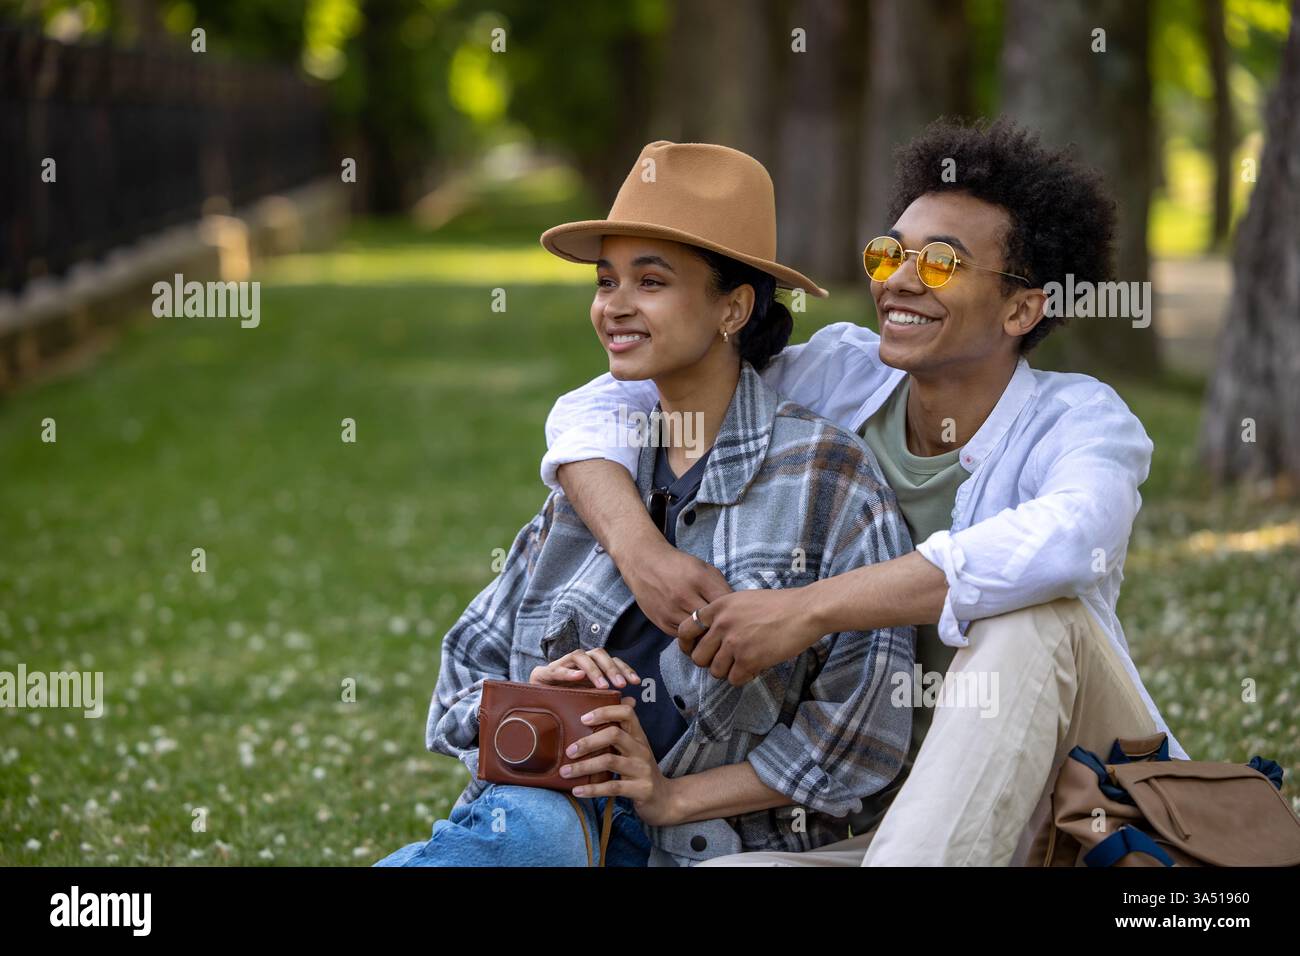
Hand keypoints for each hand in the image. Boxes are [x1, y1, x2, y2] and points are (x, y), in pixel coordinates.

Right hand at [529, 649, 638, 690]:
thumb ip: (609, 699)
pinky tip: (579, 678)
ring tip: (603, 686)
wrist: (533, 703)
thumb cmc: (565, 700)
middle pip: (598, 654)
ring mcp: (561, 665)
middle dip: (611, 668)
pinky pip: (557, 669)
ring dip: (593, 670)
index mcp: (590, 666)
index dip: (624, 668)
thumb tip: (633, 701)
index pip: (611, 660)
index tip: (636, 682)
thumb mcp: (590, 700)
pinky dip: (568, 672)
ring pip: (580, 656)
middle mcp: (577, 661)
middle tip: (621, 684)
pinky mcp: (543, 673)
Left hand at [562, 698, 677, 826]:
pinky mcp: (641, 789)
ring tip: (565, 772)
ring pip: (610, 761)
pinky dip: (592, 789)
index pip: (627, 713)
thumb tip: (593, 714)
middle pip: (614, 735)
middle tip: (569, 750)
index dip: (605, 712)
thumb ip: (618, 735)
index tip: (583, 718)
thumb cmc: (640, 772)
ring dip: (584, 766)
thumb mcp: (633, 751)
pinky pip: (612, 787)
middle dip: (588, 741)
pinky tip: (577, 790)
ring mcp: (642, 769)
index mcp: (638, 737)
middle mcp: (641, 749)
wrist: (664, 800)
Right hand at [620, 534, 731, 636]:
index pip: (725, 605)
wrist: (645, 564)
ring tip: (715, 635)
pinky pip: (683, 637)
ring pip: (698, 634)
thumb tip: (737, 610)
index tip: (737, 616)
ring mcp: (671, 611)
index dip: (734, 613)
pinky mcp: (661, 622)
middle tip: (729, 631)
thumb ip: (721, 588)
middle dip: (723, 628)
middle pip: (712, 622)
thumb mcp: (704, 569)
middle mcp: (684, 596)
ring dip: (707, 636)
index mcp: (700, 579)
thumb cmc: (680, 566)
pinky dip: (692, 637)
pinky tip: (698, 633)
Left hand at [675, 587, 823, 684]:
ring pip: (715, 671)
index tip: (696, 650)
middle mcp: (721, 624)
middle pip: (698, 657)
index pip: (685, 630)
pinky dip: (744, 677)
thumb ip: (724, 614)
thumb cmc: (779, 604)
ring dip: (728, 671)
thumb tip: (712, 635)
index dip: (687, 645)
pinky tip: (755, 667)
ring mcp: (734, 643)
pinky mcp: (748, 659)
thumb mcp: (743, 599)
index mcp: (718, 607)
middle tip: (726, 660)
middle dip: (710, 662)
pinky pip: (734, 679)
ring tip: (744, 663)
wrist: (804, 611)